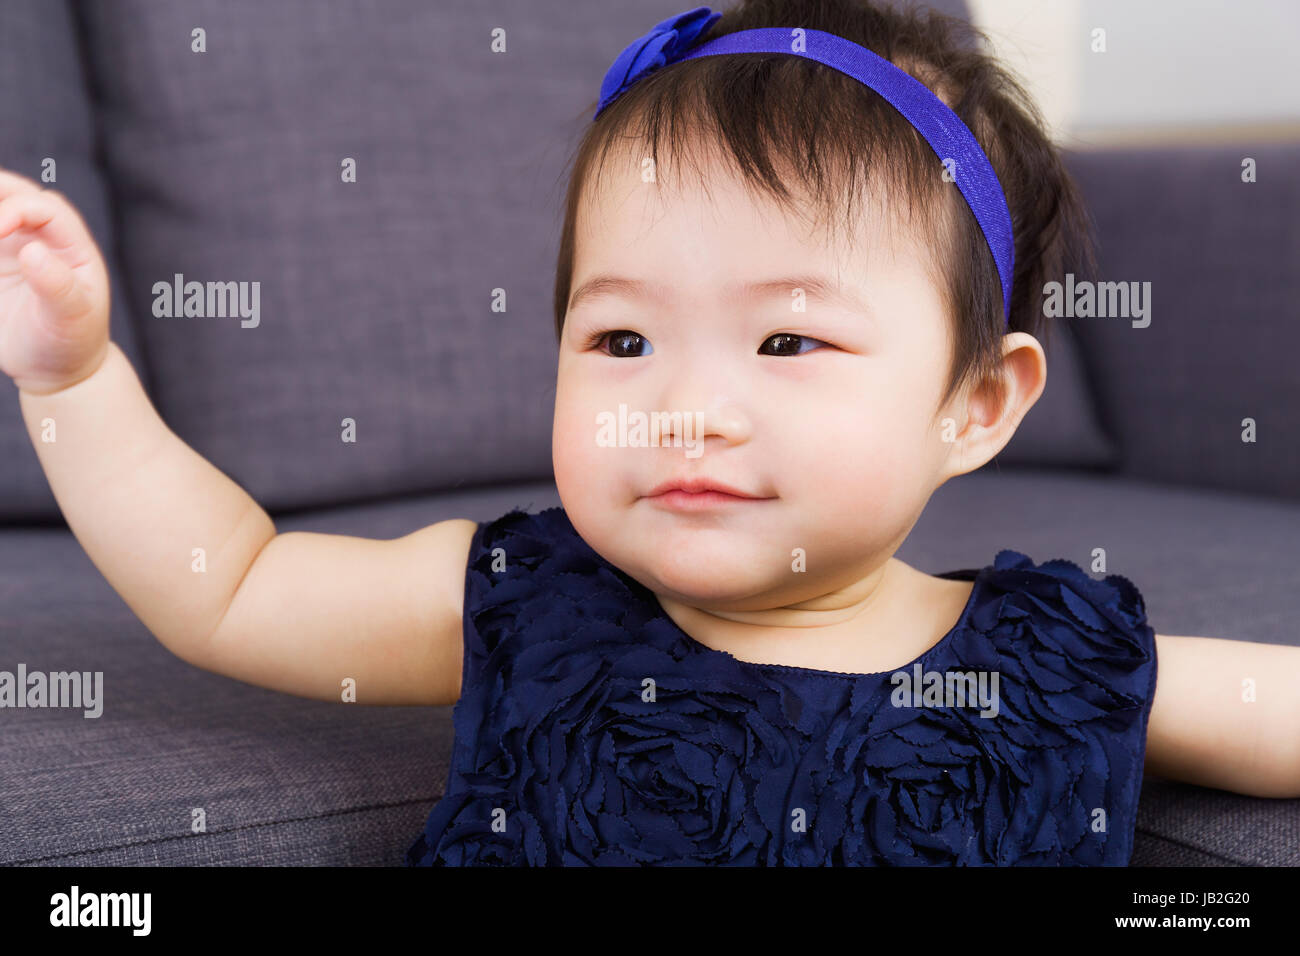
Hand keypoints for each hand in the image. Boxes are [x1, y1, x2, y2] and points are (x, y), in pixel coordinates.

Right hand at [0, 167, 110, 395]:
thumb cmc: (73, 342)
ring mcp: (15, 246)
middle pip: (14, 193)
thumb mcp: (72, 318)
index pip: (44, 208)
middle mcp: (44, 237)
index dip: (16, 210)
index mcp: (73, 246)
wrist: (55, 370)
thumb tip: (33, 251)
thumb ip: (57, 286)